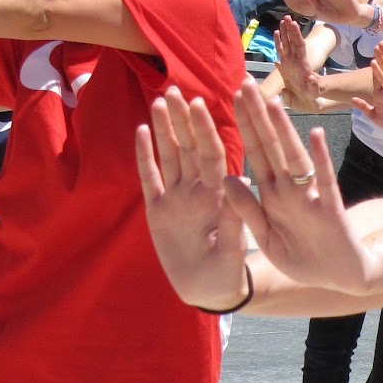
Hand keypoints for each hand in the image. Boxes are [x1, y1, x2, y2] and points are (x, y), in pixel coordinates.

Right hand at [136, 86, 248, 310]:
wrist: (208, 291)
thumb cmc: (226, 273)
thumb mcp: (233, 251)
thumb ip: (234, 221)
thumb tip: (240, 187)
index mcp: (217, 197)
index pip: (211, 156)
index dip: (206, 131)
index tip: (200, 105)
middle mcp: (196, 191)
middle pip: (189, 149)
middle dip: (183, 120)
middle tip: (175, 91)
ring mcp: (176, 198)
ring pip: (170, 156)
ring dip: (165, 130)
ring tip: (159, 102)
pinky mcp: (158, 210)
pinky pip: (150, 178)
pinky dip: (145, 157)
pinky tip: (141, 131)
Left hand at [225, 77, 378, 293]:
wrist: (341, 278)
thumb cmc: (304, 259)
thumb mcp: (266, 238)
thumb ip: (247, 211)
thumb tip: (227, 179)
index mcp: (271, 196)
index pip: (254, 154)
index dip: (244, 127)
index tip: (232, 98)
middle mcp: (289, 191)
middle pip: (270, 148)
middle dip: (258, 117)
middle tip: (245, 83)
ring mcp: (310, 198)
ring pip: (294, 158)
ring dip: (284, 132)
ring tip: (273, 103)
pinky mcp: (330, 210)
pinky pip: (324, 182)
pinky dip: (320, 160)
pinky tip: (315, 136)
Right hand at [275, 16, 323, 105]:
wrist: (309, 92)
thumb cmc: (312, 91)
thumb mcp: (314, 90)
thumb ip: (313, 85)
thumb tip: (311, 79)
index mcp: (302, 62)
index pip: (299, 45)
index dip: (296, 34)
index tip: (294, 24)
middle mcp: (296, 58)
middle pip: (293, 41)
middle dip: (290, 29)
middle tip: (287, 17)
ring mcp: (290, 60)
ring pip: (287, 43)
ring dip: (285, 32)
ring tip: (282, 20)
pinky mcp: (285, 64)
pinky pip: (281, 50)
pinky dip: (278, 42)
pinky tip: (276, 33)